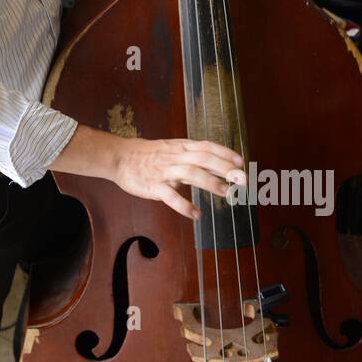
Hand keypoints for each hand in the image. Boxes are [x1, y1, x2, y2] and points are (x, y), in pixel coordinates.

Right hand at [112, 136, 244, 219]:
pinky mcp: (153, 185)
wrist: (120, 157)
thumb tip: (216, 165)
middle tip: (242, 179)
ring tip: (226, 193)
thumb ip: (192, 156)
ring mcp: (164, 171)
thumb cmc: (148, 154)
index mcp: (181, 147)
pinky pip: (170, 196)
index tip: (241, 162)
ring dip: (209, 182)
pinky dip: (183, 205)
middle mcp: (175, 157)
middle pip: (203, 158)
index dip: (225, 153)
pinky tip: (196, 214)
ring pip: (189, 173)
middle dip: (224, 167)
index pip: (206, 146)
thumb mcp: (171, 149)